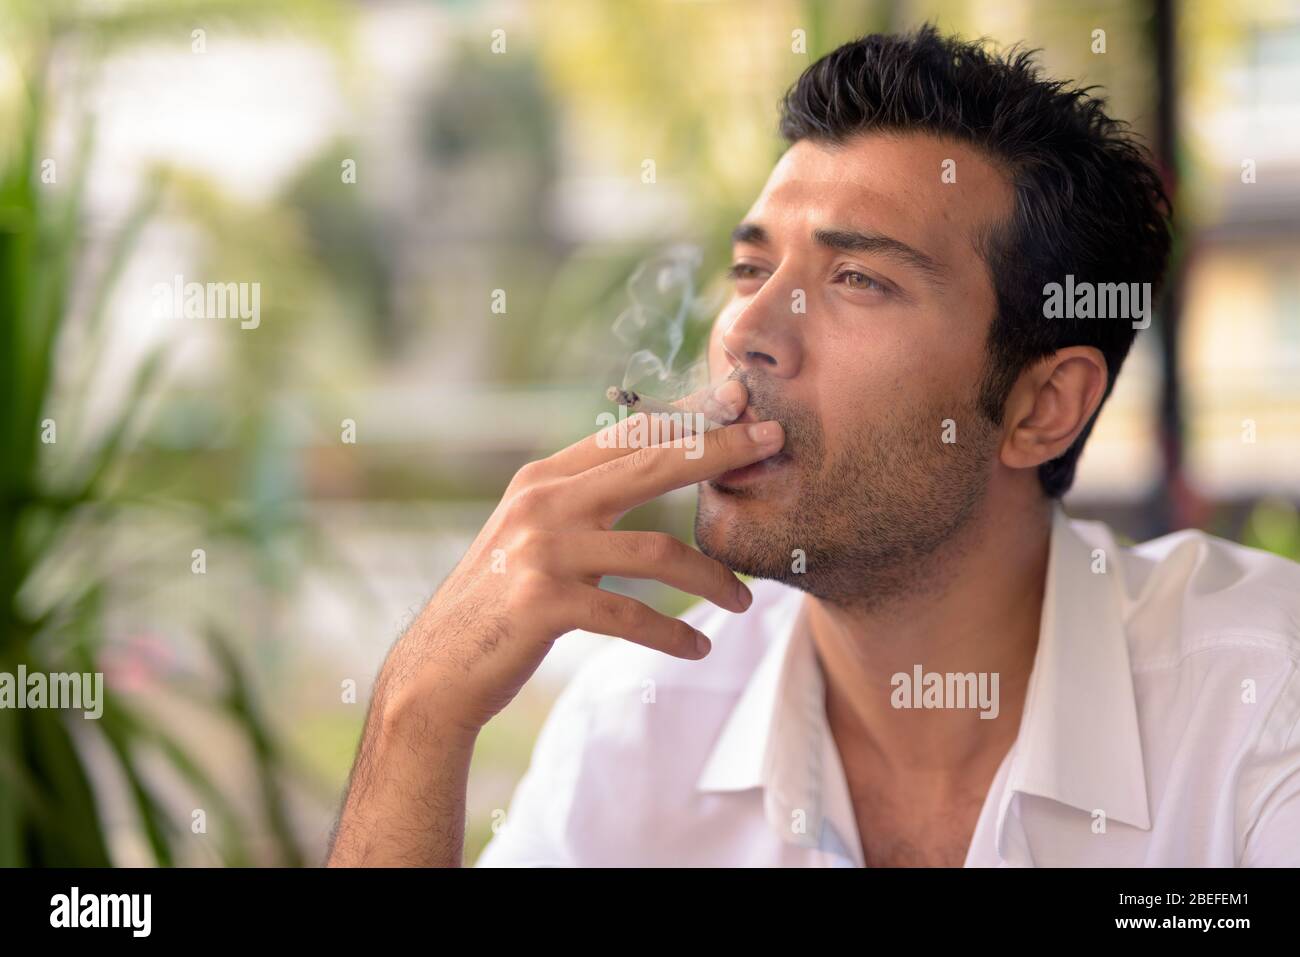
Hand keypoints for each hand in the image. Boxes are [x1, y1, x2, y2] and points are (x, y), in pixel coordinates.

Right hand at [377, 378, 784, 736]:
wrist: (437, 668)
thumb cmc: (497, 601)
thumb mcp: (531, 534)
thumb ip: (580, 500)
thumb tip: (649, 467)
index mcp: (543, 478)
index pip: (628, 433)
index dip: (689, 418)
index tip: (740, 405)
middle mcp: (542, 502)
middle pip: (651, 463)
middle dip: (720, 450)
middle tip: (773, 442)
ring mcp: (542, 551)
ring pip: (656, 550)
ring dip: (712, 576)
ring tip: (746, 601)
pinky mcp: (544, 603)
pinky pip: (631, 614)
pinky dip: (674, 633)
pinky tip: (699, 646)